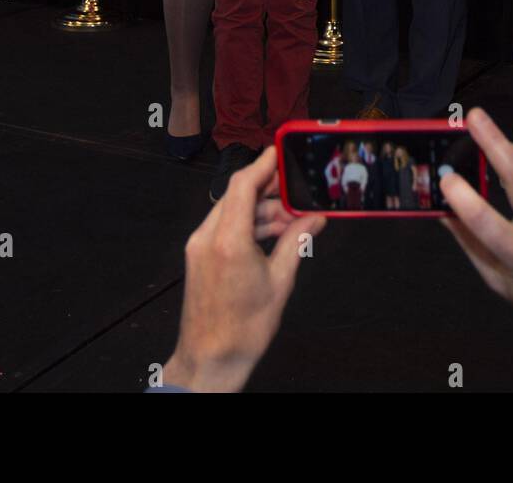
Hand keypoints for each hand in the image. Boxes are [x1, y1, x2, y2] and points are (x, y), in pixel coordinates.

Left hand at [162, 147, 325, 392]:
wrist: (209, 360)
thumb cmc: (242, 330)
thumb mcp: (280, 282)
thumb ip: (297, 242)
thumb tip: (313, 220)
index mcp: (229, 241)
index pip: (243, 185)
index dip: (263, 164)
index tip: (280, 151)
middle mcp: (208, 238)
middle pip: (238, 195)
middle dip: (269, 190)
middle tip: (296, 194)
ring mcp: (200, 247)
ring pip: (233, 211)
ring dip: (261, 211)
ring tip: (291, 222)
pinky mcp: (200, 257)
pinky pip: (225, 227)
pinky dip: (248, 225)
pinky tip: (272, 236)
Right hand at [439, 107, 512, 365]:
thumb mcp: (499, 283)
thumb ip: (471, 246)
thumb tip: (444, 213)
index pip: (484, 221)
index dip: (461, 197)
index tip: (444, 177)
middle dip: (493, 142)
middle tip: (473, 117)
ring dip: (508, 144)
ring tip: (485, 126)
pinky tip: (510, 152)